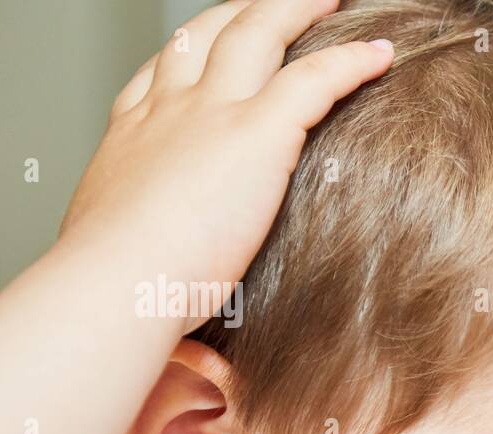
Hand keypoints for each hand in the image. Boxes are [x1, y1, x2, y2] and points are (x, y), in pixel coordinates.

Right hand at [58, 0, 392, 332]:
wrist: (113, 284)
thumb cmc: (117, 292)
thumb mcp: (129, 264)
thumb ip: (163, 279)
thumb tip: (194, 342)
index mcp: (133, 138)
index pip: (162, 76)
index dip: (189, 53)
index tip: (210, 45)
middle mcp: (169, 110)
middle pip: (207, 35)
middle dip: (243, 11)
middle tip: (271, 1)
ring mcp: (211, 113)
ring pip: (259, 34)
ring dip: (297, 9)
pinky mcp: (256, 132)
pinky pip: (316, 78)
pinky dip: (352, 60)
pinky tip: (379, 55)